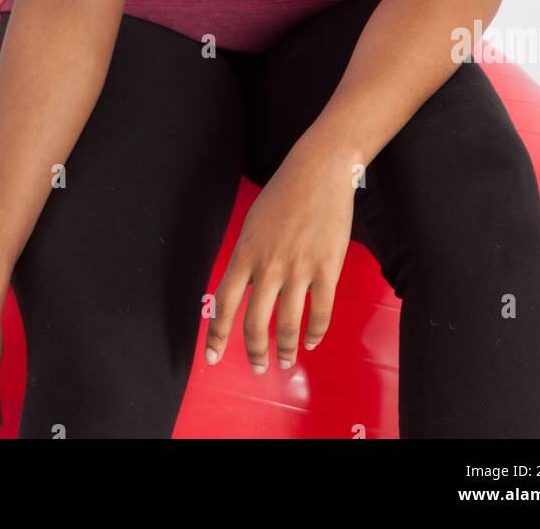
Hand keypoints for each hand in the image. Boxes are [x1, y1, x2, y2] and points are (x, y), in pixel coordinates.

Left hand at [205, 131, 359, 371]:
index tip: (212, 357)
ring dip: (286, 349)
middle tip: (257, 367)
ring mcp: (299, 269)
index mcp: (245, 254)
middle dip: (254, 352)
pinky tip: (312, 341)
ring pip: (288, 325)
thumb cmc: (282, 195)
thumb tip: (243, 291)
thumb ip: (247, 259)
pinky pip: (320, 312)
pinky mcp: (327, 268)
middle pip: (254, 323)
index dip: (216, 335)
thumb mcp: (252, 225)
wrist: (317, 172)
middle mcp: (268, 266)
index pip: (223, 304)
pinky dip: (316, 333)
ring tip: (286, 361)